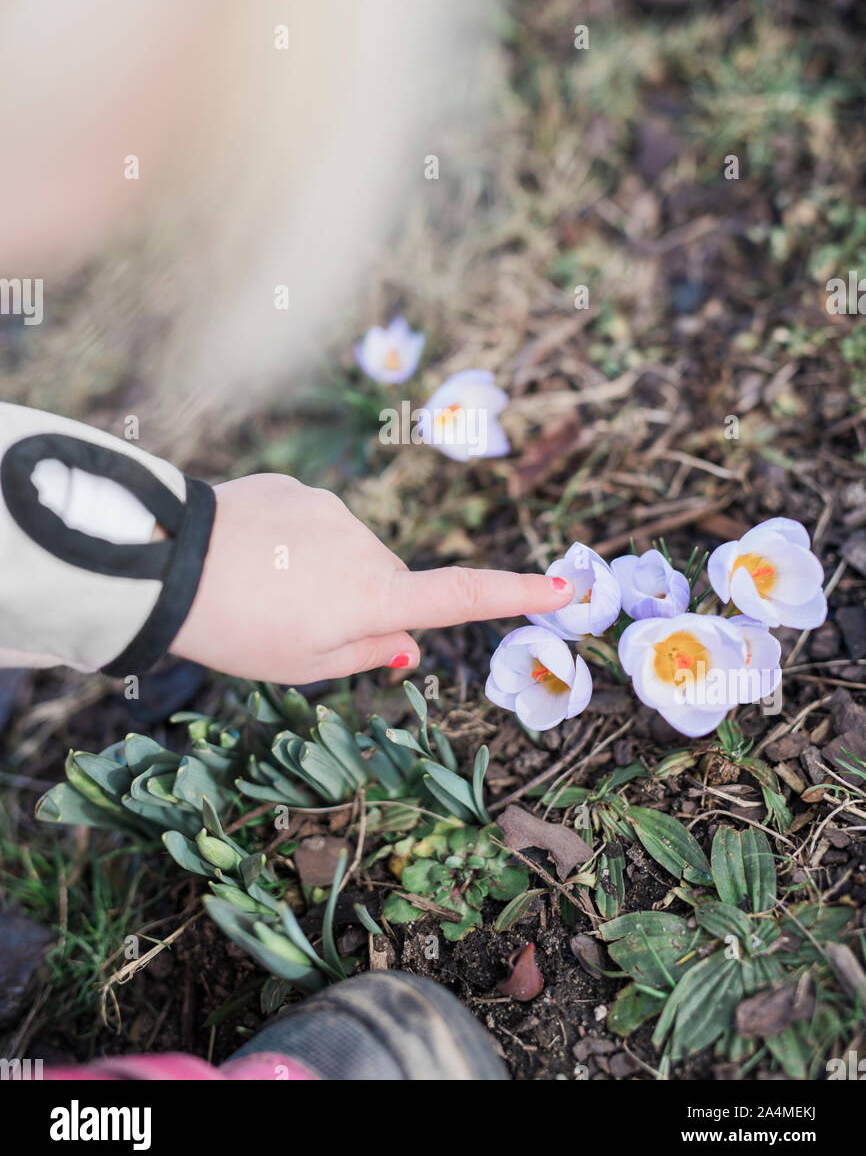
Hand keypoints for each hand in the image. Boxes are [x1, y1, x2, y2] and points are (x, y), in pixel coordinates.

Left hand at [171, 474, 573, 682]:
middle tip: (298, 630)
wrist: (167, 561)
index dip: (513, 594)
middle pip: (388, 581)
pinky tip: (250, 560)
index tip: (562, 586)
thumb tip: (408, 645)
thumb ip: (365, 654)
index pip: (459, 596)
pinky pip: (311, 524)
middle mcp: (365, 544)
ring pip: (347, 552)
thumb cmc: (238, 629)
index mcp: (374, 595)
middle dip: (362, 605)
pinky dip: (293, 546)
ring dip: (322, 573)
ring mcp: (330, 510)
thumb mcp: (304, 667)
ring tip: (263, 592)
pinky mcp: (295, 488)